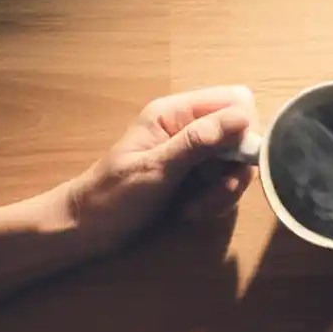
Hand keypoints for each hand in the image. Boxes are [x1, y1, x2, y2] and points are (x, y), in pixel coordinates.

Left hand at [62, 85, 259, 252]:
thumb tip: (241, 118)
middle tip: (211, 193)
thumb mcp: (156, 168)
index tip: (229, 161)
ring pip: (237, 167)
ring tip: (192, 208)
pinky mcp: (198, 180)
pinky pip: (226, 187)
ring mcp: (196, 156)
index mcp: (175, 113)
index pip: (235, 102)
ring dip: (221, 193)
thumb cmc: (113, 195)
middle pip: (242, 138)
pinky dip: (214, 204)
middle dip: (233, 171)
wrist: (89, 229)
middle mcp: (190, 129)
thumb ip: (198, 142)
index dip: (243, 131)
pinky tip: (189, 213)